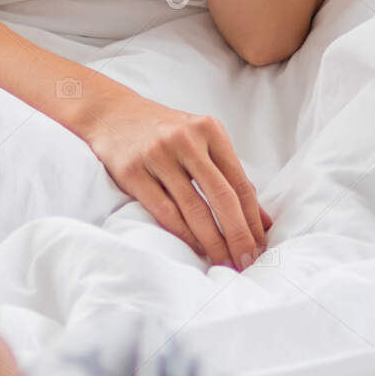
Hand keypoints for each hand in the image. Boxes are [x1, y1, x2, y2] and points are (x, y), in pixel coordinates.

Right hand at [82, 85, 271, 268]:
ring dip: (212, 242)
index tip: (261, 245)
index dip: (253, 218)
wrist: (112, 113)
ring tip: (224, 262)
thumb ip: (230, 175)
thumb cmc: (164, 132)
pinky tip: (196, 248)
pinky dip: (183, 234)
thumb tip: (262, 222)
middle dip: (238, 234)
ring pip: (194, 209)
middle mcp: (186, 140)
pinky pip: (165, 211)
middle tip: (247, 261)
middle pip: (222, 196)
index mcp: (209, 130)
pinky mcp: (132, 171)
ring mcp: (157, 155)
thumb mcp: (201, 141)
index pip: (240, 182)